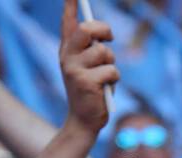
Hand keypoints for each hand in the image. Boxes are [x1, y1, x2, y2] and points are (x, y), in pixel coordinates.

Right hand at [59, 0, 118, 134]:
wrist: (83, 121)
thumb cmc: (90, 91)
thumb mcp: (86, 67)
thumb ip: (90, 49)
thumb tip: (102, 33)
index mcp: (67, 50)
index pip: (68, 22)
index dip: (71, 5)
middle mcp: (67, 56)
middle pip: (87, 30)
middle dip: (103, 30)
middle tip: (110, 37)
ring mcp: (74, 69)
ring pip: (104, 52)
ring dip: (111, 63)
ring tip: (105, 76)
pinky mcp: (86, 82)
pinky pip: (112, 70)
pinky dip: (115, 79)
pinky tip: (107, 88)